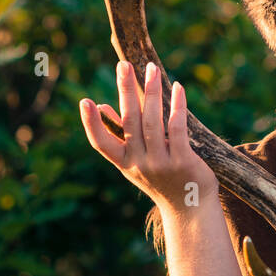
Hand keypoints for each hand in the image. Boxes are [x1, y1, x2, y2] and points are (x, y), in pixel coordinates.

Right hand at [79, 60, 217, 209]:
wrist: (190, 210)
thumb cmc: (163, 181)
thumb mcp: (137, 163)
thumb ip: (121, 136)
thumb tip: (102, 106)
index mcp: (125, 164)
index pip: (100, 144)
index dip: (91, 123)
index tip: (85, 101)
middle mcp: (139, 164)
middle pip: (129, 121)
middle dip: (125, 91)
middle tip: (123, 65)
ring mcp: (161, 163)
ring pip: (153, 121)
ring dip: (152, 92)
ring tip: (151, 69)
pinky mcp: (183, 161)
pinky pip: (177, 128)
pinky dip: (177, 106)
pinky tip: (178, 88)